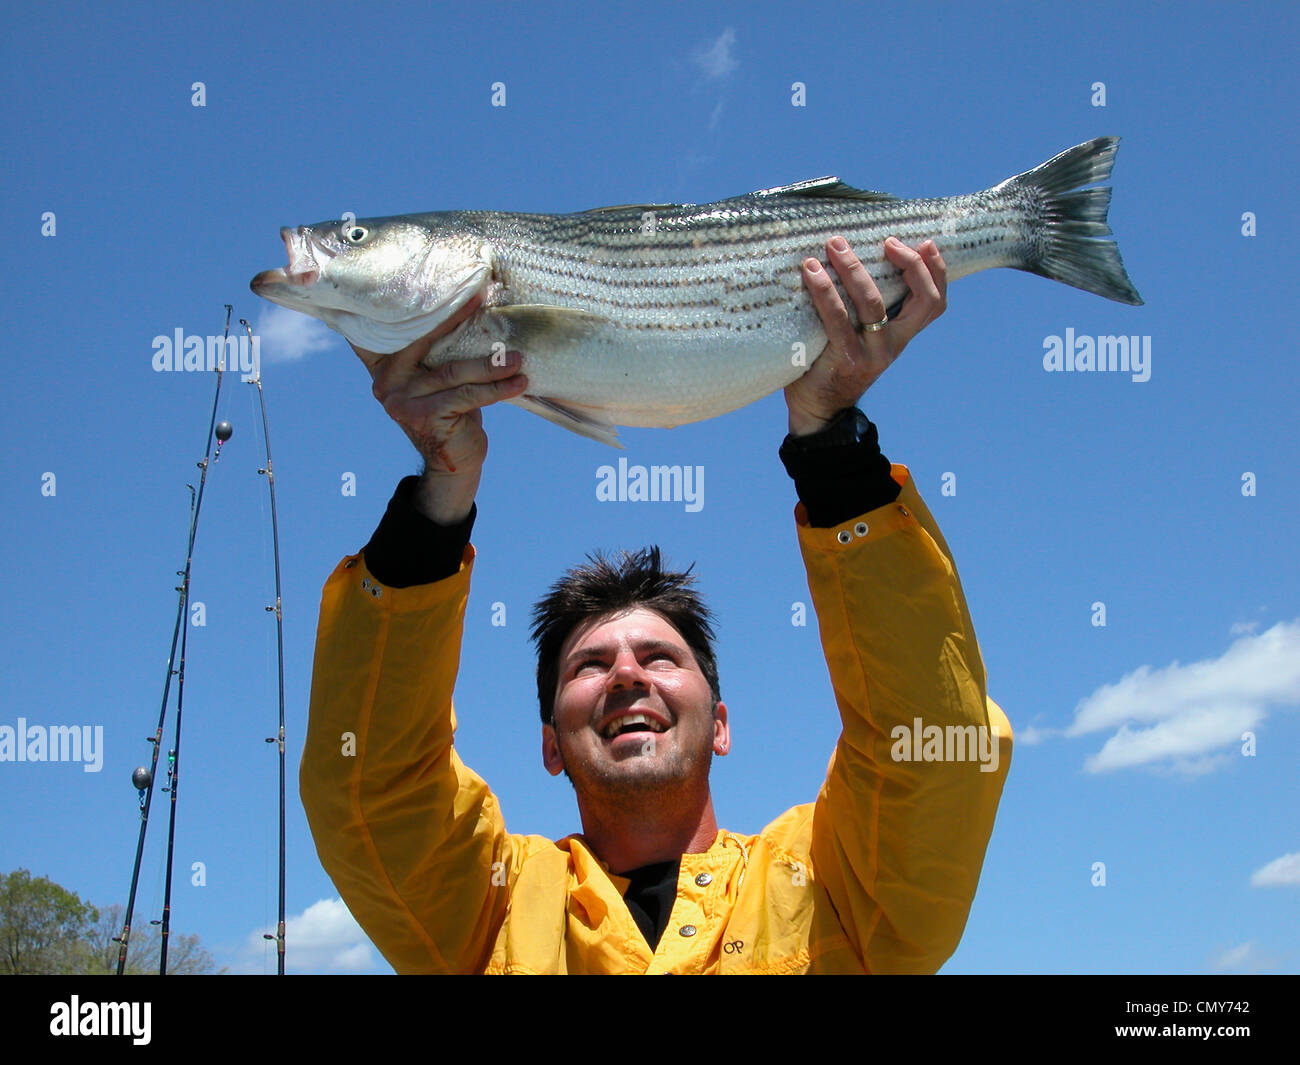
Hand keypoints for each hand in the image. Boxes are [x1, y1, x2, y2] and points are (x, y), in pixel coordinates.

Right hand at [350, 301, 527, 521]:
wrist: (453, 462)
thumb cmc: (452, 411)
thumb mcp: (437, 378)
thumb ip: (436, 352)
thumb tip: (469, 303)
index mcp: (382, 365)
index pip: (392, 327)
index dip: (410, 303)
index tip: (436, 279)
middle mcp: (385, 382)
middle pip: (425, 341)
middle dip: (457, 318)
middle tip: (485, 298)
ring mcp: (403, 401)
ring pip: (454, 372)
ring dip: (490, 364)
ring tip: (517, 357)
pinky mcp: (426, 417)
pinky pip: (468, 395)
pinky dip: (497, 388)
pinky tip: (519, 382)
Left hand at [784, 236, 946, 435]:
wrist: (817, 409)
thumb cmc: (833, 361)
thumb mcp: (860, 334)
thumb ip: (865, 308)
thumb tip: (854, 254)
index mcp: (901, 335)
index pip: (935, 303)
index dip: (937, 271)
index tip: (925, 243)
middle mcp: (894, 344)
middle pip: (923, 300)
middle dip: (910, 264)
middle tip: (887, 240)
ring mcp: (872, 353)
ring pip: (874, 302)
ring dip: (855, 268)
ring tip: (835, 245)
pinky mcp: (846, 358)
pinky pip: (836, 318)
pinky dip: (824, 290)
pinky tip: (812, 271)